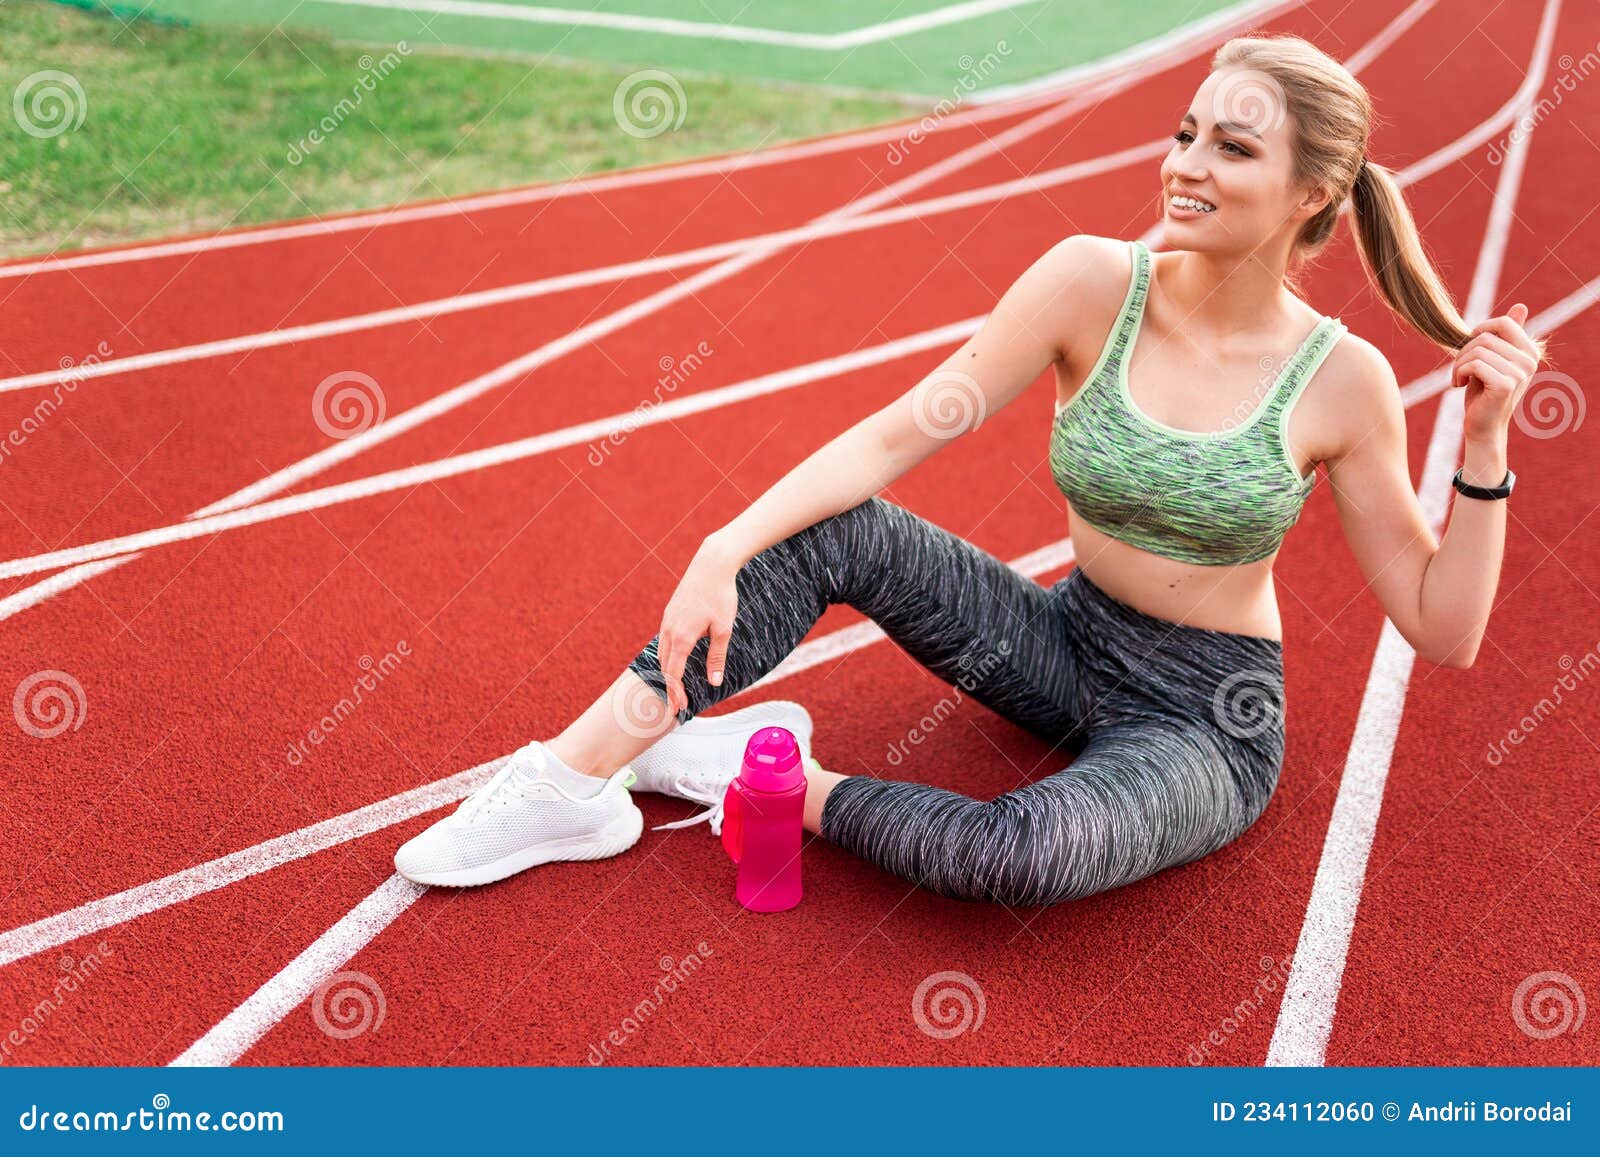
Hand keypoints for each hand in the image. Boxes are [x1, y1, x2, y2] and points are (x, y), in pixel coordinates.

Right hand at [656, 543, 739, 716]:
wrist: (712, 565)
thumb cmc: (721, 596)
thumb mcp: (724, 629)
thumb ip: (717, 657)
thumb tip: (714, 682)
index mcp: (681, 637)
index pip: (673, 674)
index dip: (675, 693)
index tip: (679, 709)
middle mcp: (669, 630)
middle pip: (664, 667)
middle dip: (669, 688)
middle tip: (676, 705)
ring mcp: (667, 621)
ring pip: (662, 654)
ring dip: (667, 672)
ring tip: (675, 688)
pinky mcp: (669, 613)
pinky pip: (664, 641)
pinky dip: (667, 656)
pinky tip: (675, 661)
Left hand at [1452, 302, 1538, 443]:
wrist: (1482, 426)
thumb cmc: (1483, 392)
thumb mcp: (1493, 360)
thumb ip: (1506, 336)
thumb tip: (1521, 306)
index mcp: (1530, 351)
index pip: (1503, 322)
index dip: (1479, 330)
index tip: (1469, 348)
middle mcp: (1529, 361)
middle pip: (1486, 336)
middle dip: (1464, 351)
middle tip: (1460, 369)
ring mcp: (1520, 373)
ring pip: (1477, 350)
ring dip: (1459, 364)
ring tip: (1459, 378)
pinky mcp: (1505, 385)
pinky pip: (1473, 364)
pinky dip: (1458, 373)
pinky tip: (1458, 385)